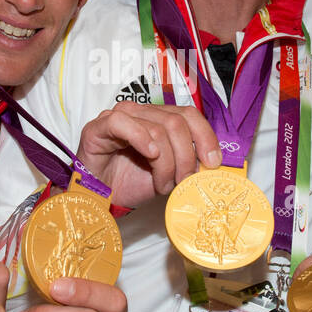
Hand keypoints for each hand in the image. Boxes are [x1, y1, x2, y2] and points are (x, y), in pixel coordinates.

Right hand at [75, 101, 219, 209]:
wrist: (100, 198)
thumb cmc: (131, 184)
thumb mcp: (169, 174)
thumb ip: (188, 162)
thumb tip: (213, 163)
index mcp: (159, 119)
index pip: (189, 115)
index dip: (205, 136)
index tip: (213, 162)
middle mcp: (141, 113)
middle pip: (176, 122)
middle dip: (186, 156)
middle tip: (184, 181)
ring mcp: (119, 117)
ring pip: (156, 128)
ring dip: (165, 164)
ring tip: (162, 184)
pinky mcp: (98, 127)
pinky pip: (123, 123)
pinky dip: (141, 139)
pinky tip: (150, 156)